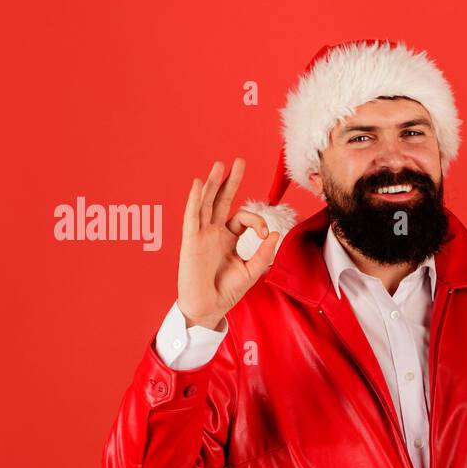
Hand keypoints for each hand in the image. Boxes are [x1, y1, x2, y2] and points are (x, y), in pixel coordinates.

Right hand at [175, 158, 279, 328]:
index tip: (265, 234)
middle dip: (231, 180)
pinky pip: (192, 217)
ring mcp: (201, 235)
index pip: (243, 217)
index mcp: (228, 238)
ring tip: (220, 165)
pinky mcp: (191, 241)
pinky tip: (200, 184)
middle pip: (222, 200)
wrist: (208, 307)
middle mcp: (214, 232)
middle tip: (239, 161)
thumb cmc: (227, 291)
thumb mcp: (251, 272)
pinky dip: (196, 200)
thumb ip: (263, 254)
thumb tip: (275, 234)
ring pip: (207, 203)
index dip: (257, 221)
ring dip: (213, 184)